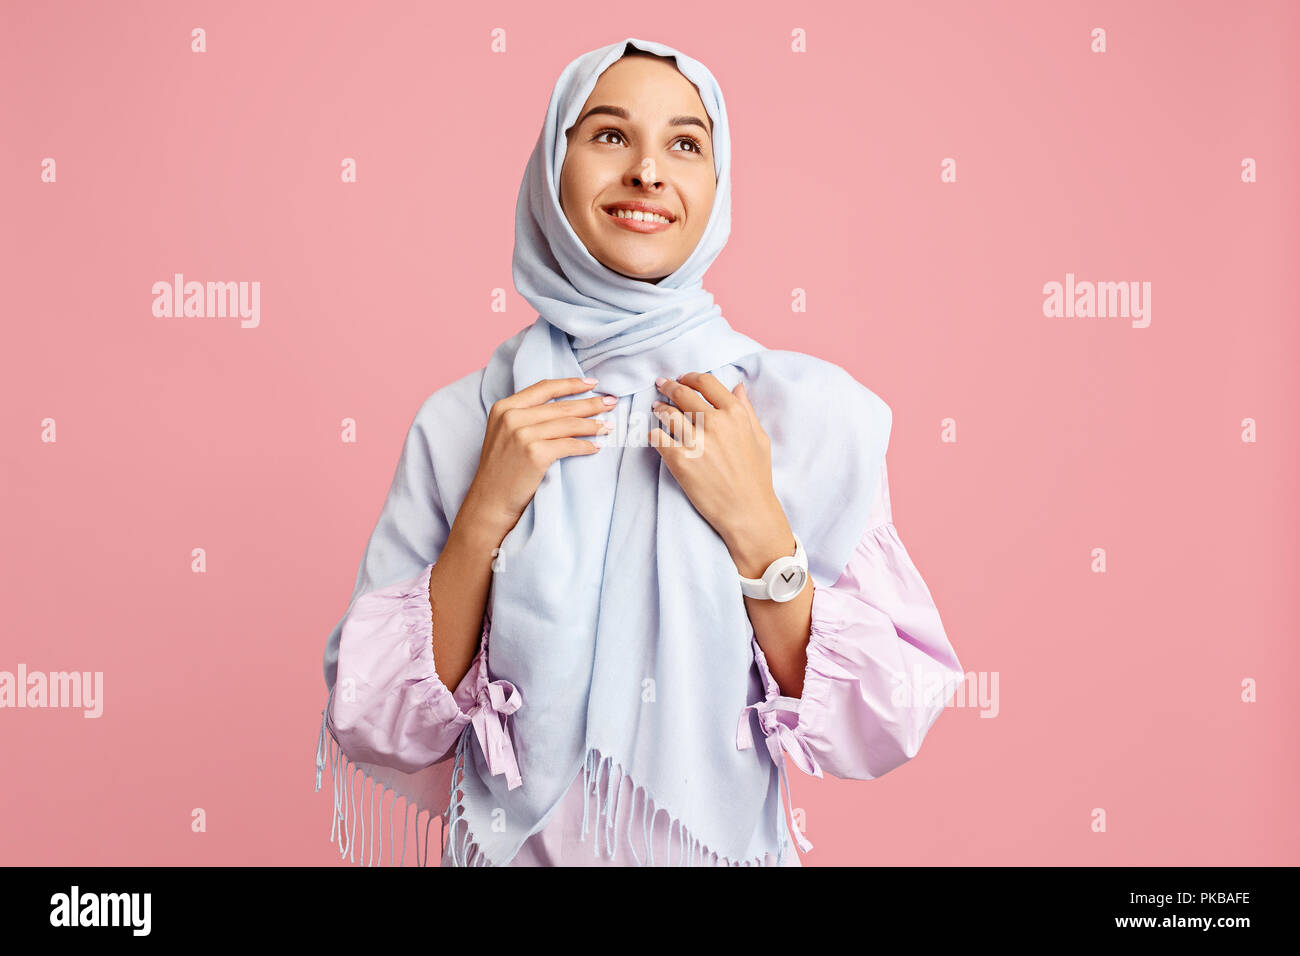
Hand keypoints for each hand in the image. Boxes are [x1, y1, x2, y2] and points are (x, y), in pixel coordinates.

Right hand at [463, 377, 613, 538]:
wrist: (489, 502)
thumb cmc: (502, 471)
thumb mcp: (505, 434)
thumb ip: (526, 416)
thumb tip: (567, 406)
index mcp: (504, 407)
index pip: (544, 388)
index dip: (571, 384)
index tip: (593, 383)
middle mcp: (511, 416)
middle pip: (561, 406)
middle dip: (590, 404)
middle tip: (612, 403)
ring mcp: (522, 434)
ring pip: (568, 424)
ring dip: (593, 426)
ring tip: (608, 427)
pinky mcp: (534, 453)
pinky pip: (569, 445)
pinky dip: (586, 446)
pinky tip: (596, 447)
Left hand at [648, 372, 794, 575]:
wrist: (747, 510)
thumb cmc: (756, 476)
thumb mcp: (759, 438)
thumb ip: (746, 410)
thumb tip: (736, 387)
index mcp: (734, 414)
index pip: (706, 383)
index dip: (690, 377)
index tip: (682, 378)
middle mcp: (714, 423)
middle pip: (683, 394)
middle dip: (669, 386)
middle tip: (661, 385)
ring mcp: (695, 441)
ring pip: (667, 413)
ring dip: (659, 408)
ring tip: (656, 408)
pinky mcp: (679, 460)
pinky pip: (657, 437)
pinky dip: (653, 434)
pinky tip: (654, 435)